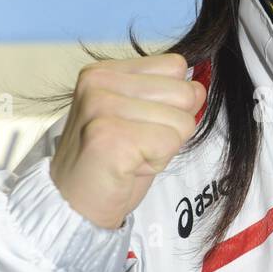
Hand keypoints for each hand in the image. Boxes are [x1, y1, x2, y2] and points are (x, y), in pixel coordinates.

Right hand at [50, 53, 205, 229]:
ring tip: (130, 157)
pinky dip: (156, 162)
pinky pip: (170, 143)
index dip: (171, 103)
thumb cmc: (109, 164)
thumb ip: (169, 99)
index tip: (139, 125)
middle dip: (170, 128)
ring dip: (163, 148)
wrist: (73, 205)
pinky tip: (128, 167)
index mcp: (105, 71)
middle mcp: (99, 82)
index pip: (176, 66)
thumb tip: (199, 89)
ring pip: (181, 121)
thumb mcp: (141, 118)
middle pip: (184, 93)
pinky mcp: (110, 136)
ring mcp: (102, 107)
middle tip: (135, 146)